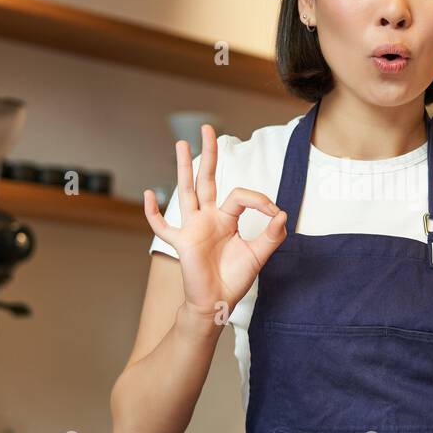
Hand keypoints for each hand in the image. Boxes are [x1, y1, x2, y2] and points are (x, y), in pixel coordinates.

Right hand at [145, 124, 286, 321]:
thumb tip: (282, 213)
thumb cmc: (235, 278)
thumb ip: (272, 235)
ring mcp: (192, 228)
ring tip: (179, 144)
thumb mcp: (260, 255)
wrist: (218, 303)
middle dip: (208, 154)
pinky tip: (150, 194)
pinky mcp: (181, 243)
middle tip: (206, 129)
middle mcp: (208, 218)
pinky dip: (153, 212)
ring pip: (186, 191)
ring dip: (182, 168)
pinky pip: (162, 226)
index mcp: (227, 218)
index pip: (241, 195)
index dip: (259, 198)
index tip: (274, 212)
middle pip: (206, 179)